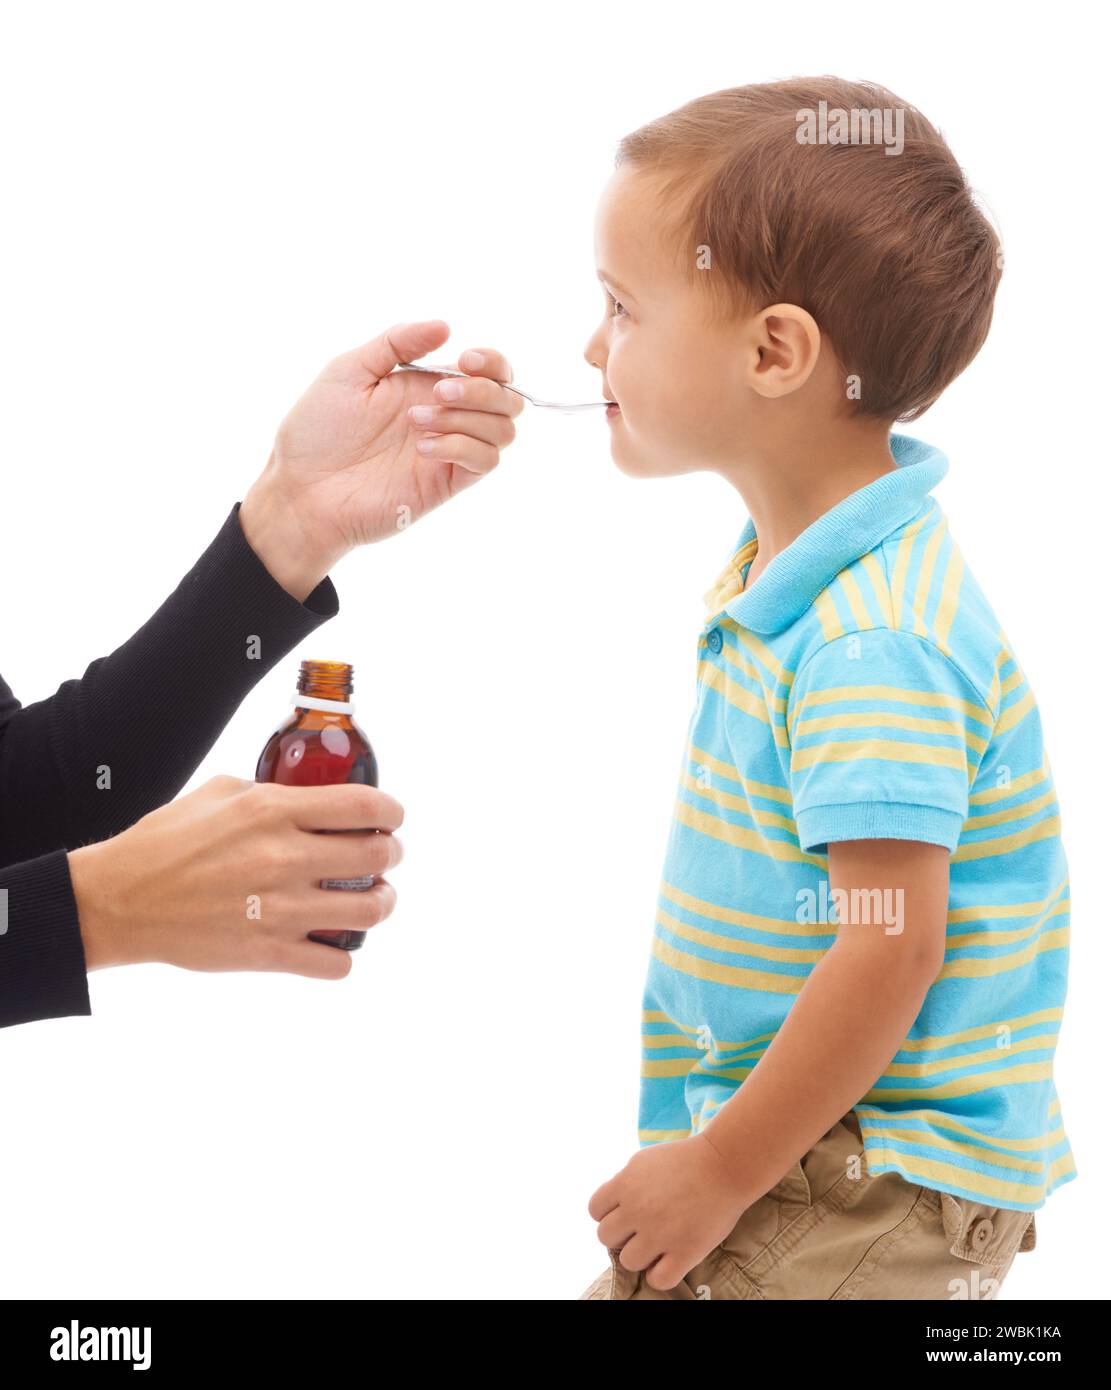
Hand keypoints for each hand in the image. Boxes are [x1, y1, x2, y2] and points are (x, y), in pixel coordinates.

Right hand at [68, 776, 403, 977]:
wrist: (118, 902)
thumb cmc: (164, 843)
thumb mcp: (219, 793)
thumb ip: (270, 792)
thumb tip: (309, 796)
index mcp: (272, 811)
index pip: (365, 807)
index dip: (392, 812)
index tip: (392, 819)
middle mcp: (283, 857)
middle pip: (377, 856)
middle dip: (391, 855)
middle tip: (384, 857)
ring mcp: (278, 909)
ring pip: (370, 910)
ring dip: (381, 902)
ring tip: (373, 899)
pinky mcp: (267, 953)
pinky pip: (336, 963)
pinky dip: (343, 955)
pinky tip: (332, 942)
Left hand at [239, 320, 523, 598]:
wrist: (301, 488)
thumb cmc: (318, 431)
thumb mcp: (351, 370)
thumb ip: (397, 343)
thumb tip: (445, 327)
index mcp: (428, 385)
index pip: (490, 371)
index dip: (492, 362)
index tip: (465, 359)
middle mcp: (447, 417)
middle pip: (508, 400)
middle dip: (482, 389)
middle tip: (437, 393)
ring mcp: (449, 452)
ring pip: (503, 431)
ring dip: (468, 418)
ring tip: (416, 422)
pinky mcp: (446, 484)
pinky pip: (484, 462)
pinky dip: (459, 447)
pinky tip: (421, 447)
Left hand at [587, 1134, 753, 1290]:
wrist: (724, 1165)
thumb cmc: (685, 1160)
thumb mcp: (644, 1161)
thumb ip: (624, 1183)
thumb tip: (612, 1206)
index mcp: (625, 1184)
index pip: (595, 1210)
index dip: (609, 1213)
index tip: (626, 1212)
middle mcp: (637, 1210)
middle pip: (606, 1237)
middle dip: (622, 1234)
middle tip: (642, 1229)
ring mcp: (660, 1234)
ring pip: (628, 1261)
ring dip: (641, 1255)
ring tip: (658, 1245)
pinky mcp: (684, 1252)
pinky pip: (658, 1280)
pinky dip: (660, 1274)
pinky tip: (670, 1260)